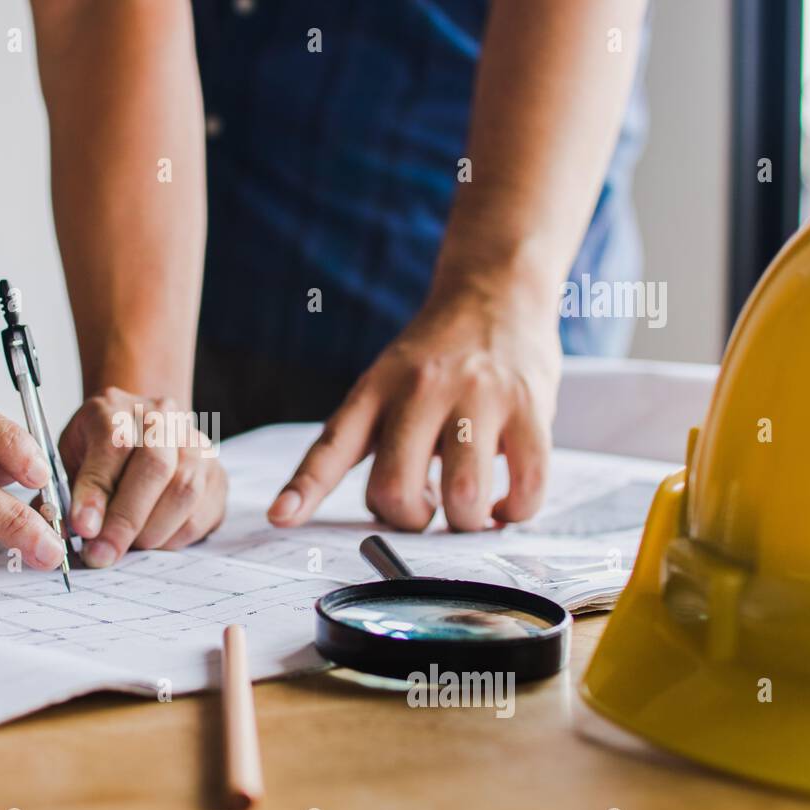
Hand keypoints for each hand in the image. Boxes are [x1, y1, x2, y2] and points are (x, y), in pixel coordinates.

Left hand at [59, 387, 226, 566]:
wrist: (140, 428)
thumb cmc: (99, 448)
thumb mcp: (70, 457)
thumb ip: (63, 492)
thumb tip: (57, 533)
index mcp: (116, 407)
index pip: (113, 444)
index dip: (97, 491)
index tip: (83, 529)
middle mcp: (162, 417)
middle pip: (155, 466)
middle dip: (126, 520)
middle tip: (102, 554)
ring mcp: (197, 443)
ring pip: (184, 490)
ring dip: (151, 530)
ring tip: (127, 546)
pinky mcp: (218, 473)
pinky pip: (202, 513)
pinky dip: (174, 536)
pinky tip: (152, 539)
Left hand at [268, 288, 560, 531]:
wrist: (495, 287)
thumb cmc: (436, 356)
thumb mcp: (385, 382)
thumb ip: (373, 440)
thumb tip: (381, 516)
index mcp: (375, 390)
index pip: (331, 446)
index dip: (304, 488)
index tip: (280, 518)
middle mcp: (420, 391)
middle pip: (396, 488)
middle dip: (409, 521)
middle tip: (426, 509)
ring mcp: (478, 396)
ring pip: (464, 494)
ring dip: (465, 521)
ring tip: (470, 509)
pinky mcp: (529, 404)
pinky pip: (527, 482)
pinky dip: (517, 511)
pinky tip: (507, 504)